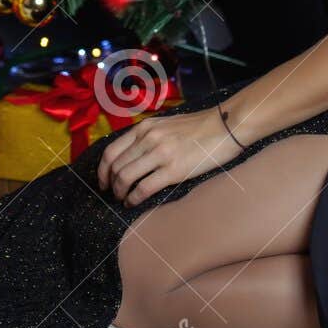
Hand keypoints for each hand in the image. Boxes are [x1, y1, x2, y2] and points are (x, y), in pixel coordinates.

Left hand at [96, 106, 244, 204]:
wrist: (225, 126)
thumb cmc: (198, 128)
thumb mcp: (165, 124)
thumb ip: (147, 136)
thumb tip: (132, 156)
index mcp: (145, 128)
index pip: (111, 150)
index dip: (102, 170)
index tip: (103, 181)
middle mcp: (148, 138)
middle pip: (116, 166)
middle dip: (109, 184)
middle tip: (111, 194)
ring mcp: (160, 154)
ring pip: (126, 177)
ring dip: (120, 193)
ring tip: (122, 199)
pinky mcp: (174, 170)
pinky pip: (144, 188)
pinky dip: (134, 198)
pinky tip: (133, 203)